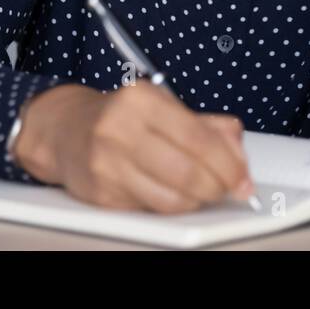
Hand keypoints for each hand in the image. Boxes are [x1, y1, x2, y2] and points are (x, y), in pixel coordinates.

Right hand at [12, 83, 255, 213]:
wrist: (66, 130)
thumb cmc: (120, 117)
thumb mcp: (162, 105)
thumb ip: (205, 123)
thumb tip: (238, 149)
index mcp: (141, 99)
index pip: (199, 139)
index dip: (229, 165)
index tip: (243, 178)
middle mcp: (120, 128)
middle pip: (188, 173)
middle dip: (218, 187)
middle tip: (229, 189)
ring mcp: (107, 163)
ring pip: (172, 199)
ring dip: (197, 201)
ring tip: (201, 191)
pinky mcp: (100, 194)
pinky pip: (151, 209)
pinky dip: (172, 207)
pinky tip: (173, 193)